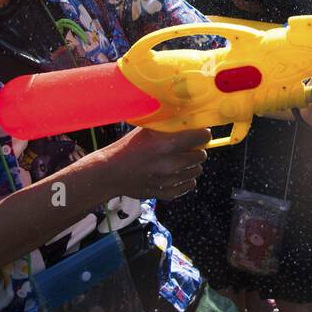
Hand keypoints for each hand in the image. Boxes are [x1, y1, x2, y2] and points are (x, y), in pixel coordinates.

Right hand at [95, 127, 210, 200]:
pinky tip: (176, 174)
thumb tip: (191, 119)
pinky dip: (185, 180)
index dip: (202, 134)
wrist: (109, 173)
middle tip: (185, 148)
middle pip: (201, 155)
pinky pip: (188, 186)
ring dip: (191, 165)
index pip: (202, 137)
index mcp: (166, 144)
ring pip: (196, 171)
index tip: (199, 133)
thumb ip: (169, 126)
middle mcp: (170, 163)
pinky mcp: (165, 193)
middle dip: (196, 150)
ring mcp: (168, 180)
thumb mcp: (146, 130)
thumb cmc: (127, 148)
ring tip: (178, 160)